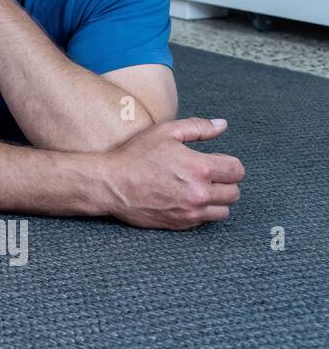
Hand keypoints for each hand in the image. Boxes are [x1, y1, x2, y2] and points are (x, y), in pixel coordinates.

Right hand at [99, 117, 245, 229]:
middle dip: (224, 182)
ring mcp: (191, 211)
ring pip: (224, 210)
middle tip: (207, 176)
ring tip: (199, 189)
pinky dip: (202, 211)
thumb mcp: (165, 132)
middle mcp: (200, 193)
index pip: (237, 170)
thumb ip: (198, 127)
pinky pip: (206, 220)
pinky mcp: (181, 224)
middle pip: (234, 192)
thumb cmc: (136, 156)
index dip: (228, 164)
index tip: (216, 162)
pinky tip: (186, 199)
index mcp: (200, 168)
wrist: (111, 185)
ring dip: (216, 200)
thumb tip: (222, 125)